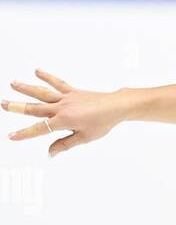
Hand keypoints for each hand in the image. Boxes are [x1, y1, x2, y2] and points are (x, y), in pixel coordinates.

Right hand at [2, 70, 124, 154]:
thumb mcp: (84, 138)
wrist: (115, 107)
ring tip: (13, 83)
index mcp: (63, 121)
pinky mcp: (72, 91)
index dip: (24, 133)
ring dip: (26, 88)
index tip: (11, 136)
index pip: (39, 129)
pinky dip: (47, 76)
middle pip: (35, 108)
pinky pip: (57, 83)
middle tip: (2, 104)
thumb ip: (64, 144)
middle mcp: (61, 107)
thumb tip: (50, 153)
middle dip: (17, 107)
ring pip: (42, 92)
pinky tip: (37, 71)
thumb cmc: (102, 123)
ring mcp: (66, 98)